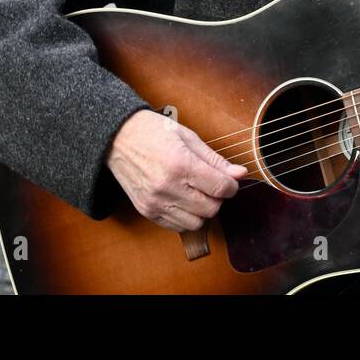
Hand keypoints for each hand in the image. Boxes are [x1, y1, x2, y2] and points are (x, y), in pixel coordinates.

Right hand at [106, 109, 246, 231]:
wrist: (119, 138)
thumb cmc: (155, 132)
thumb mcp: (189, 138)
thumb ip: (216, 160)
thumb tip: (241, 174)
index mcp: (180, 165)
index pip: (220, 188)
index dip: (232, 186)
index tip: (230, 181)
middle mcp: (167, 187)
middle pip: (211, 208)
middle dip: (218, 198)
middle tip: (212, 184)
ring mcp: (155, 202)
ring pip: (196, 223)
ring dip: (203, 210)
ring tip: (197, 192)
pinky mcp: (146, 211)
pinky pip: (177, 227)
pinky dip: (186, 217)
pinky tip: (183, 200)